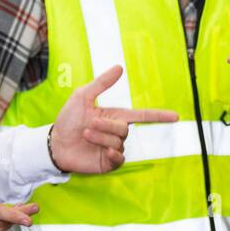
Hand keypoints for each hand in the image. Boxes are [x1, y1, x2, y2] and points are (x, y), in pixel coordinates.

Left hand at [51, 65, 178, 173]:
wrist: (54, 143)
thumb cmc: (68, 119)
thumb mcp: (82, 96)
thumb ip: (101, 83)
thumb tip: (120, 67)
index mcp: (115, 116)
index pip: (142, 115)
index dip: (159, 116)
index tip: (175, 116)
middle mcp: (116, 132)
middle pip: (125, 128)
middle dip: (107, 126)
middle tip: (88, 125)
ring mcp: (113, 148)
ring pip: (118, 142)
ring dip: (101, 138)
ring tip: (85, 135)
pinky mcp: (107, 163)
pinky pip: (119, 159)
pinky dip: (113, 154)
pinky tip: (103, 151)